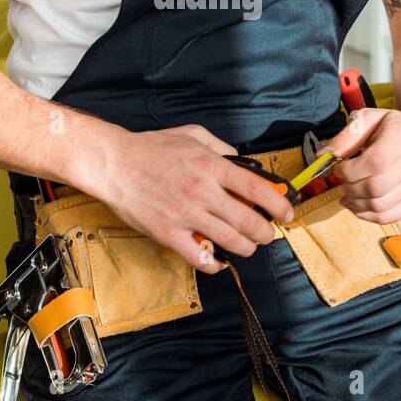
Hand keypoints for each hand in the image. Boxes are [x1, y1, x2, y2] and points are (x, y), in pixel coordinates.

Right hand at [99, 125, 296, 271]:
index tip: (286, 214)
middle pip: (250, 222)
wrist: (114, 162)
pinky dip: (214, 265)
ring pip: (230, 242)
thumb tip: (242, 162)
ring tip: (246, 247)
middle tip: (267, 235)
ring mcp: (186, 215)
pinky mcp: (167, 233)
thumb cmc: (152, 147)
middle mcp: (203, 192)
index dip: (279, 206)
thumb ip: (221, 148)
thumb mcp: (193, 135)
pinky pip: (199, 258)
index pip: (258, 190)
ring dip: (245, 249)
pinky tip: (218, 262)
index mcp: (212, 166)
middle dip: (265, 233)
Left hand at [332, 107, 400, 222]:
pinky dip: (369, 215)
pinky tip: (360, 206)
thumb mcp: (371, 119)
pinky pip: (390, 217)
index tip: (340, 169)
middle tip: (343, 183)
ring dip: (356, 205)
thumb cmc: (398, 127)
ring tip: (348, 196)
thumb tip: (322, 156)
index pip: (371, 165)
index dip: (348, 172)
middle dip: (350, 189)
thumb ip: (346, 137)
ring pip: (380, 207)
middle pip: (374, 189)